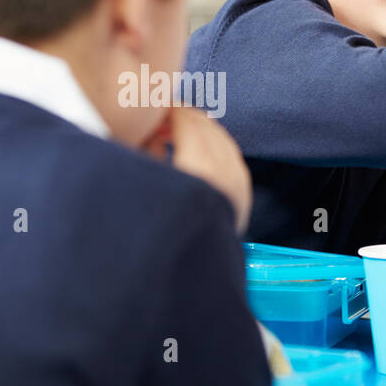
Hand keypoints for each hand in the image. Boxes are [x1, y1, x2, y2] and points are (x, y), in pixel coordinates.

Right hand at [142, 107, 251, 234]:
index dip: (167, 109)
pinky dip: (213, 147)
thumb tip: (145, 131)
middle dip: (181, 118)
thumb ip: (141, 155)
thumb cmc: (158, 232)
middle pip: (205, 125)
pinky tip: (195, 152)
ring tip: (173, 136)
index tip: (151, 108)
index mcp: (198, 170)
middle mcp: (224, 173)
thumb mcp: (143, 187)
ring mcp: (238, 183)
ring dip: (197, 131)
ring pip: (220, 138)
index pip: (186, 121)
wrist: (192, 277)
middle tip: (158, 121)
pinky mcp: (243, 193)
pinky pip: (231, 155)